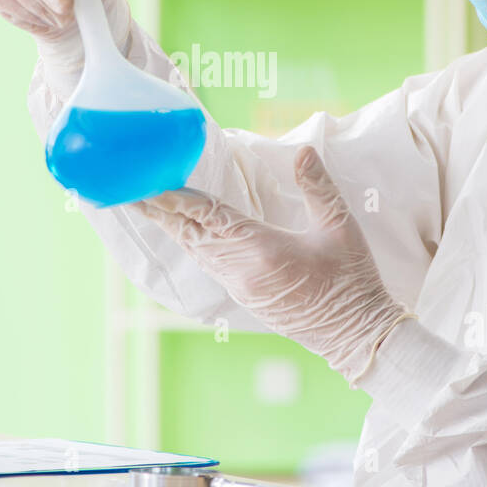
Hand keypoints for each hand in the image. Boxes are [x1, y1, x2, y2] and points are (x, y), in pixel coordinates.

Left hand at [135, 146, 411, 382]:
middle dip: (161, 211)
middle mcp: (241, 270)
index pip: (210, 216)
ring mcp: (240, 286)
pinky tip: (183, 232)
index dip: (179, 198)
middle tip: (131, 190)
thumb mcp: (341, 228)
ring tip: (148, 206)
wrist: (355, 335)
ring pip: (196, 250)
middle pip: (191, 234)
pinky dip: (190, 243)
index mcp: (263, 250)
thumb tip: (302, 150)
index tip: (152, 183)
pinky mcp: (244, 296)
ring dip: (172, 227)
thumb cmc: (352, 281)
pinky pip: (208, 263)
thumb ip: (318, 187)